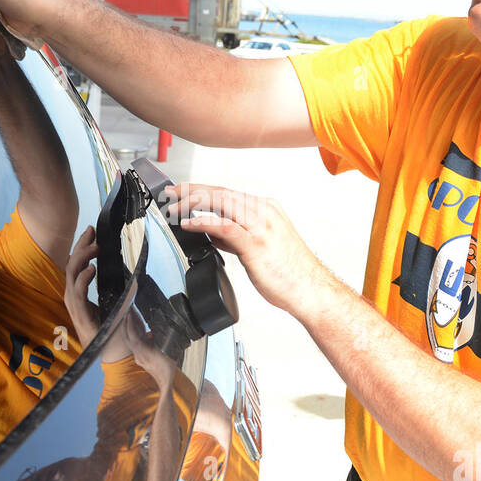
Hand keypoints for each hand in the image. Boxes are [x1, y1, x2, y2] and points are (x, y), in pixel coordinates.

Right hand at [64, 226, 128, 361]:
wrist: (124, 356)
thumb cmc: (121, 331)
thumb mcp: (120, 303)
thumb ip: (117, 287)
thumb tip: (124, 266)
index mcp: (81, 297)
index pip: (75, 267)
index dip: (81, 248)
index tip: (91, 232)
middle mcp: (75, 302)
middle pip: (70, 268)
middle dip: (80, 247)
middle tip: (92, 232)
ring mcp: (77, 311)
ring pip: (71, 278)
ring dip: (81, 259)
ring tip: (95, 247)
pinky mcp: (82, 320)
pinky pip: (77, 296)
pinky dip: (82, 280)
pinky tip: (91, 270)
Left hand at [122, 309, 177, 387]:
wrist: (165, 383)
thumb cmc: (168, 369)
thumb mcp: (170, 353)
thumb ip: (165, 342)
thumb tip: (160, 333)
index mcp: (143, 352)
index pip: (133, 334)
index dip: (130, 322)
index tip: (129, 310)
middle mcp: (138, 353)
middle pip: (129, 334)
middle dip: (128, 321)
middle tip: (128, 308)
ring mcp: (138, 355)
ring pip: (130, 338)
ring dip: (130, 326)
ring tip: (131, 314)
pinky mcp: (140, 356)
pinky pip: (134, 342)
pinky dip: (134, 332)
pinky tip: (138, 326)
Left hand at [162, 183, 323, 313]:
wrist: (310, 290)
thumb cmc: (289, 272)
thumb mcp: (259, 247)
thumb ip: (236, 237)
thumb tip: (212, 233)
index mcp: (266, 209)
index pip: (227, 193)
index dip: (201, 191)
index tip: (182, 192)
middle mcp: (264, 212)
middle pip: (220, 193)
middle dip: (191, 191)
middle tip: (170, 193)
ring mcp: (261, 226)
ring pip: (221, 203)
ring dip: (192, 204)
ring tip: (173, 208)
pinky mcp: (256, 243)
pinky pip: (225, 227)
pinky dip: (203, 222)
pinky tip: (188, 224)